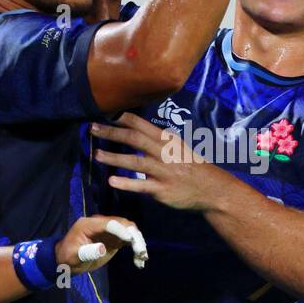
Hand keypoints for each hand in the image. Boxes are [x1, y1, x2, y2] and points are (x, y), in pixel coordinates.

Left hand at [55, 214, 145, 272]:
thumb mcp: (73, 257)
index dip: (121, 230)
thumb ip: (86, 252)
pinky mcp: (115, 237)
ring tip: (142, 258)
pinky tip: (139, 261)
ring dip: (138, 242)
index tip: (131, 241)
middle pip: (122, 224)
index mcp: (88, 225)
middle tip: (141, 253)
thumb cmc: (67, 258)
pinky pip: (129, 239)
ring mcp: (109, 229)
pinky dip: (136, 247)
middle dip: (134, 236)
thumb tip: (102, 248)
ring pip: (129, 230)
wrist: (67, 260)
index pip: (109, 223)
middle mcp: (101, 223)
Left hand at [92, 112, 224, 211]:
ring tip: (96, 155)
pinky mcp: (162, 190)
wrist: (210, 189)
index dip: (121, 117)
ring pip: (136, 161)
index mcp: (166, 139)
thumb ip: (156, 140)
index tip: (103, 113)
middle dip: (112, 133)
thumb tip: (132, 130)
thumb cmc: (190, 166)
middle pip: (134, 139)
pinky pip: (142, 186)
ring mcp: (163, 171)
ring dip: (114, 158)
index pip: (140, 124)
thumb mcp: (176, 147)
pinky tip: (112, 181)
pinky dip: (126, 183)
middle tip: (92, 129)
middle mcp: (164, 152)